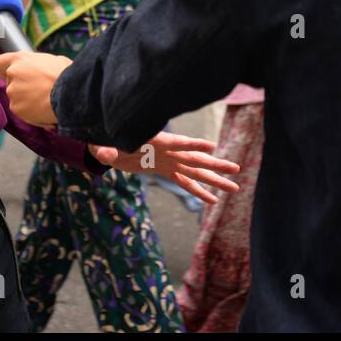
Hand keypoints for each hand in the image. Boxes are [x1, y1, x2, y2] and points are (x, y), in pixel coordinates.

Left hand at [0, 51, 71, 126]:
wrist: (70, 93)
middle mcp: (12, 74)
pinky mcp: (16, 108)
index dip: (4, 69)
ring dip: (26, 100)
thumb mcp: (53, 60)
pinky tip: (43, 108)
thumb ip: (38, 64)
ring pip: (16, 97)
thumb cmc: (66, 74)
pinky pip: (21, 110)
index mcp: (20, 59)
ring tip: (44, 100)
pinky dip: (30, 111)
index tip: (12, 74)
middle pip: (10, 82)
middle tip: (39, 90)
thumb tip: (40, 68)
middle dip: (22, 86)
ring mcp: (13, 92)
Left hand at [88, 131, 241, 203]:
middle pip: (195, 159)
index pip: (177, 143)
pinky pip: (186, 182)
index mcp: (155, 142)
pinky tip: (213, 201)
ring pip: (196, 173)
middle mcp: (167, 152)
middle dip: (215, 164)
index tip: (211, 147)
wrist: (106, 141)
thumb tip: (106, 155)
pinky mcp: (165, 170)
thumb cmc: (105, 139)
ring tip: (235, 187)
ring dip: (215, 180)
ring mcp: (168, 162)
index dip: (192, 145)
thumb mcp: (103, 144)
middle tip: (236, 169)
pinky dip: (199, 191)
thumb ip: (106, 149)